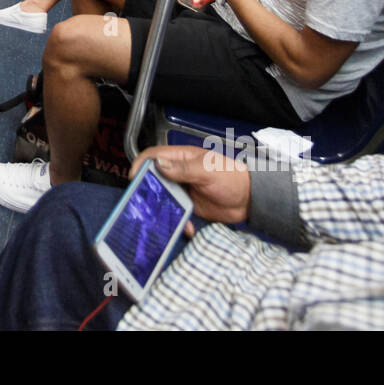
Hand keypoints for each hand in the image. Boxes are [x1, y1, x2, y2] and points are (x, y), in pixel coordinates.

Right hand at [131, 146, 250, 234]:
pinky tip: (187, 228)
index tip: (134, 179)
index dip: (141, 164)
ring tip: (161, 220)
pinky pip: (174, 213)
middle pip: (153, 178)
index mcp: (181, 158)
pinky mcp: (187, 206)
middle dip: (146, 190)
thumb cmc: (231, 178)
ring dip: (160, 209)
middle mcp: (177, 173)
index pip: (153, 156)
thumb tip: (159, 164)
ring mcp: (182, 190)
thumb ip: (183, 168)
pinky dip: (177, 221)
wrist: (249, 200)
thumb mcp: (208, 170)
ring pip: (161, 198)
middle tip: (143, 204)